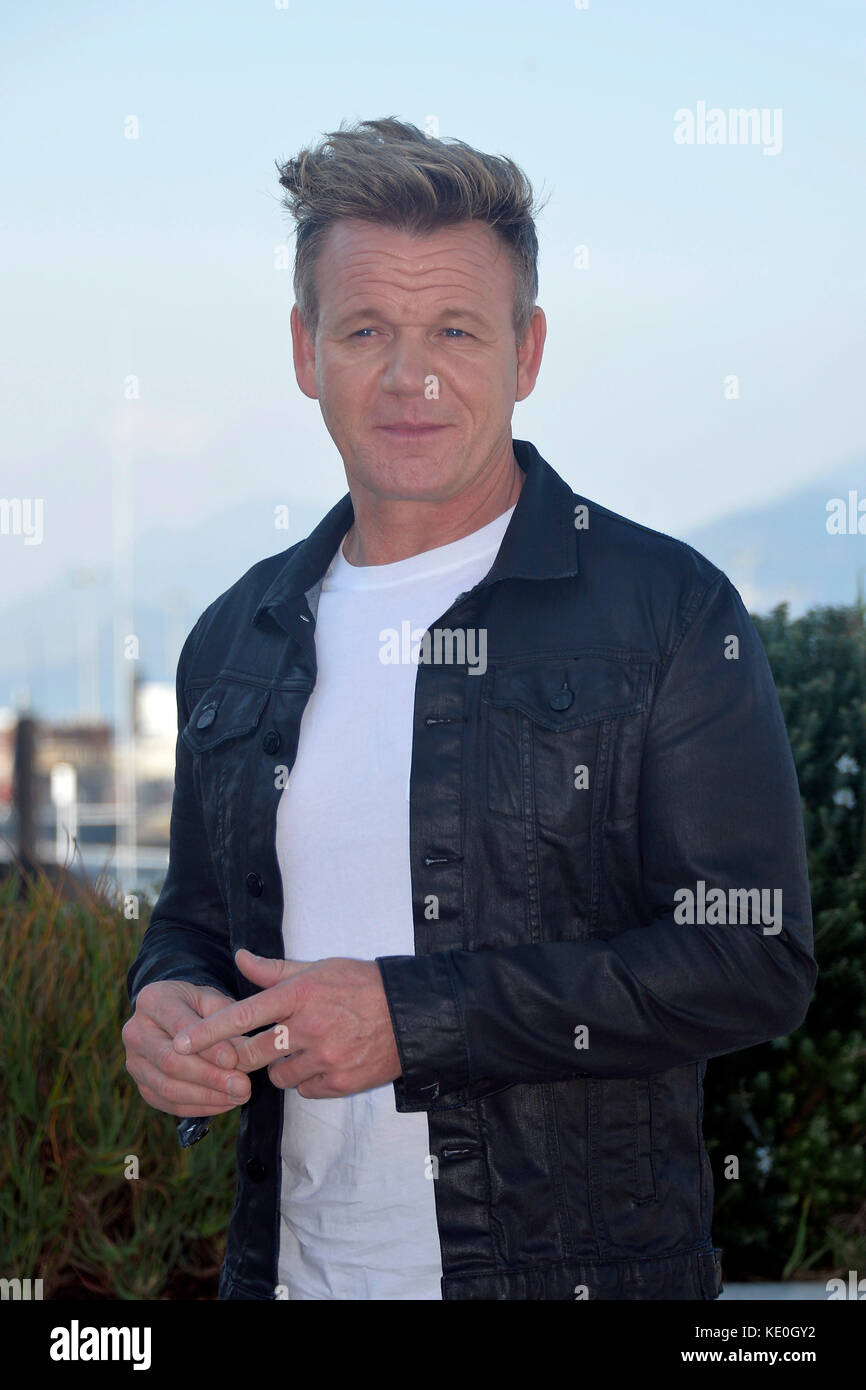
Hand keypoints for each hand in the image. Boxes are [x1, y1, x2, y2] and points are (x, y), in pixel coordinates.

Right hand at [122, 980, 251, 1116]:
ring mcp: (134, 1062)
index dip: (207, 1047)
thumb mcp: (212, 998)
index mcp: (152, 1000)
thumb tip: (241, 1055)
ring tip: (239, 1096)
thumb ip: (225, 1020)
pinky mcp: (141, 1086)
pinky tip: (226, 1102)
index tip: (233, 1060)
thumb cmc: (198, 1004)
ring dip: (207, 1096)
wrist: (174, 1014)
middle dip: (209, 1077)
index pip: (180, 1026)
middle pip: (170, 1062)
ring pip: (168, 1088)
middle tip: (242, 1085)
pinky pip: (169, 1103)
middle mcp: (135, 1032)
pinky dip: (200, 1107)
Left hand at [172, 950, 402, 1099]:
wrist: (411, 1016)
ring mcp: (324, 1059)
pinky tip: (323, 1061)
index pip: (244, 1015)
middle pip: (251, 1054)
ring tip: (303, 1048)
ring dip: (279, 1067)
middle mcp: (309, 1027)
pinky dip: (306, 1079)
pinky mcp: (339, 1083)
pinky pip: (303, 1090)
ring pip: (277, 1076)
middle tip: (243, 1052)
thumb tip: (238, 957)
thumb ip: (274, 970)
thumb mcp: (319, 967)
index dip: (208, 1031)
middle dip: (239, 1058)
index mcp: (300, 994)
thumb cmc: (362, 985)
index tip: (180, 1043)